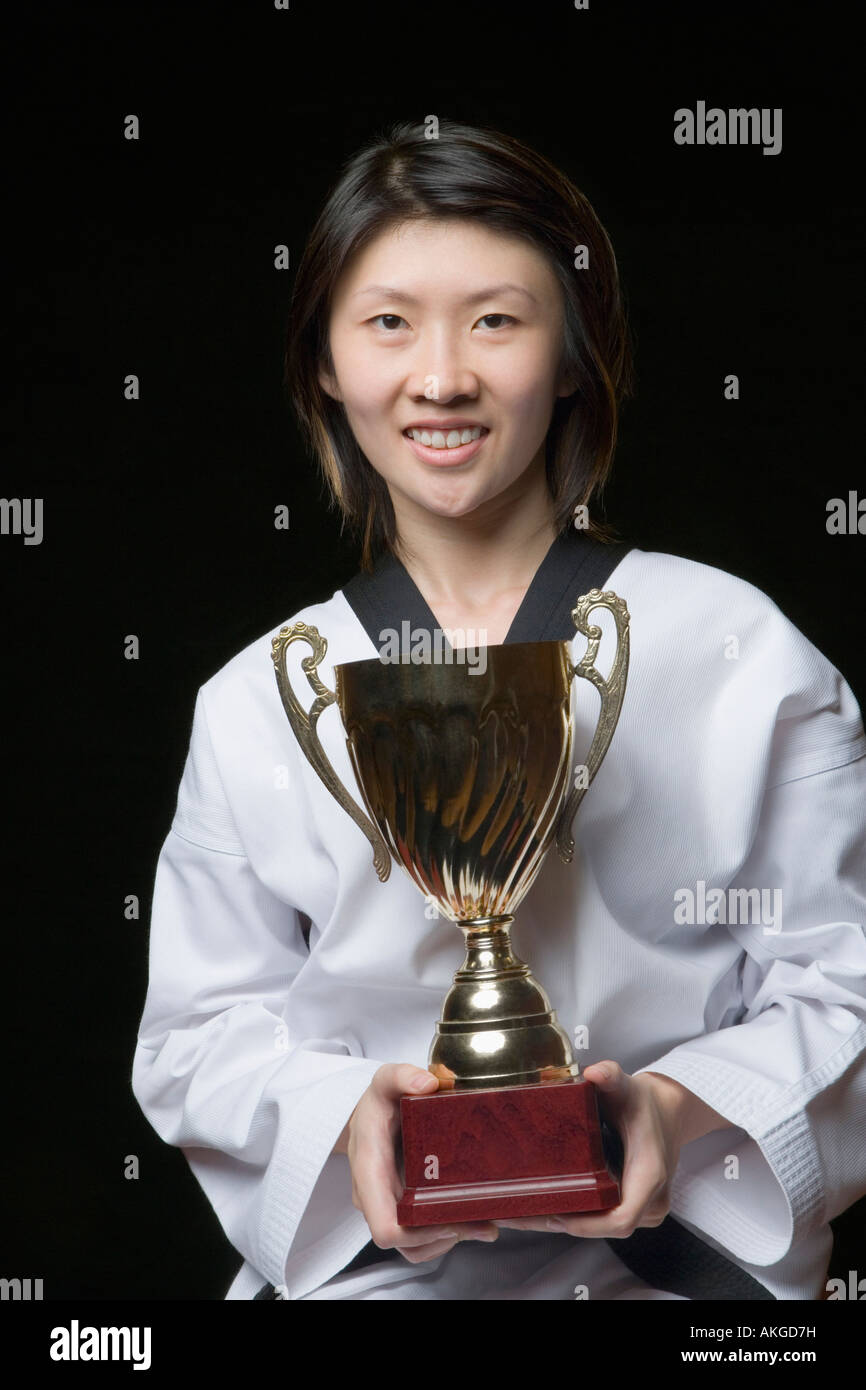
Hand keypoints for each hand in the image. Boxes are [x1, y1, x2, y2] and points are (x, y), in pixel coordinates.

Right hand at [341, 1063, 499, 1263]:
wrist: (367, 1117)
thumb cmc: (378, 1103)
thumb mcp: (386, 1080)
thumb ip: (401, 1075)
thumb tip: (426, 1083)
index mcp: (369, 1170)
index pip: (385, 1226)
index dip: (420, 1233)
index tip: (453, 1216)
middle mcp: (374, 1197)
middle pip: (407, 1241)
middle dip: (446, 1235)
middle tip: (484, 1220)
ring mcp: (387, 1208)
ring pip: (415, 1248)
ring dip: (448, 1239)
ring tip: (480, 1219)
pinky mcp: (401, 1212)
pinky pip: (419, 1241)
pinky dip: (444, 1236)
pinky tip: (466, 1217)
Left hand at [494, 1061, 689, 1238]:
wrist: (667, 1111)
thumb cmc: (644, 1102)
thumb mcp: (627, 1086)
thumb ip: (611, 1075)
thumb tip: (594, 1072)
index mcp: (649, 1174)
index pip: (620, 1219)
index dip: (586, 1224)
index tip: (554, 1213)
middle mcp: (652, 1199)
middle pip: (605, 1227)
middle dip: (563, 1223)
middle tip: (520, 1214)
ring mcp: (646, 1208)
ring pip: (604, 1227)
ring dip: (567, 1222)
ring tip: (524, 1214)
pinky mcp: (635, 1208)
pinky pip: (605, 1220)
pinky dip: (578, 1216)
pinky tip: (547, 1207)